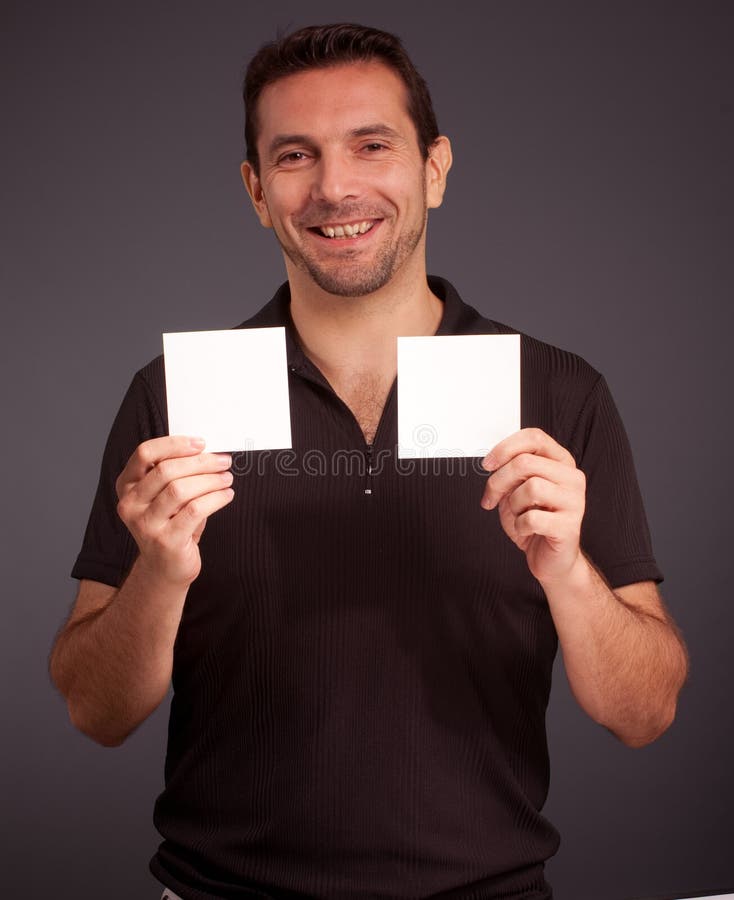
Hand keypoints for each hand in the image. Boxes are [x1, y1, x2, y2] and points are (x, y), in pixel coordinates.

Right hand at [115, 435, 233, 586]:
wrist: (166, 567)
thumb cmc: (171, 525)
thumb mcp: (165, 497)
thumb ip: (176, 473)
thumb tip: (208, 452)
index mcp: (127, 486)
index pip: (145, 454)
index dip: (174, 444)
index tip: (201, 443)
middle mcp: (130, 504)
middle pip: (166, 470)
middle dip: (200, 462)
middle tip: (223, 461)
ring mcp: (146, 524)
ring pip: (180, 490)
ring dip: (210, 480)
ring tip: (226, 478)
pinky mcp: (166, 540)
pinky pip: (195, 510)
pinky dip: (215, 498)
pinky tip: (226, 495)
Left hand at [480, 428, 585, 584]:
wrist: (552, 559)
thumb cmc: (534, 523)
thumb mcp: (517, 491)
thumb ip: (511, 472)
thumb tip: (493, 462)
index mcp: (560, 462)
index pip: (534, 438)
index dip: (505, 448)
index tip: (488, 464)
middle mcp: (571, 478)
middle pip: (525, 462)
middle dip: (498, 481)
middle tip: (491, 497)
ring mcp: (574, 501)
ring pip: (530, 488)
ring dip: (513, 505)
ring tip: (518, 515)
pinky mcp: (569, 526)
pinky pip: (533, 518)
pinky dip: (520, 525)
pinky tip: (526, 530)